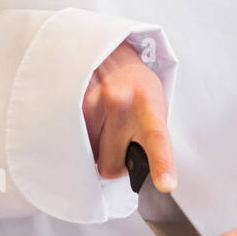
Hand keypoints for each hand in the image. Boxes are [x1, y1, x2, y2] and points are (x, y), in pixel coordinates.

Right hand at [82, 38, 176, 191]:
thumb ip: (150, 138)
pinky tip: (91, 119)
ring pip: (90, 157)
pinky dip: (82, 138)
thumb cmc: (136, 84)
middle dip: (114, 161)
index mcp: (147, 105)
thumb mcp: (154, 105)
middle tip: (120, 140)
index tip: (166, 184)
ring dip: (96, 148)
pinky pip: (74, 143)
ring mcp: (92, 104)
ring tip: (104, 124)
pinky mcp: (71, 104)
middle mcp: (120, 104)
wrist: (109, 51)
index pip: (156, 139)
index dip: (161, 164)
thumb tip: (146, 174)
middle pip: (110, 166)